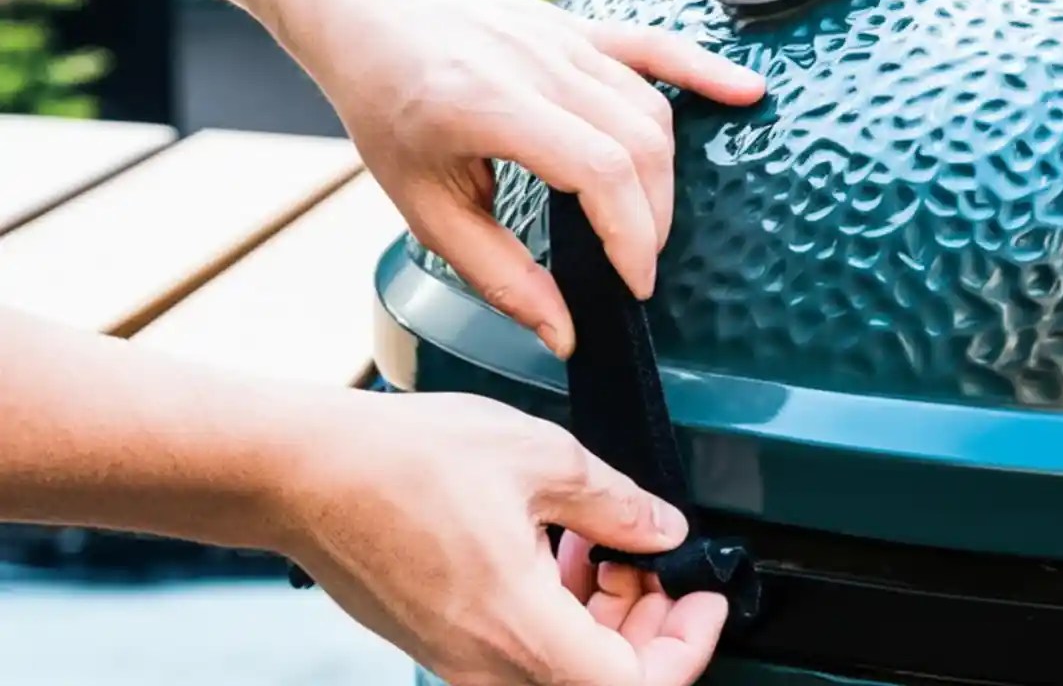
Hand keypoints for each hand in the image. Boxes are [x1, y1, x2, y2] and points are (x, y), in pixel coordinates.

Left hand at [254, 0, 765, 357]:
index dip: (633, 238)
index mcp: (490, 105)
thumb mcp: (423, 205)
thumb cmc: (384, 103)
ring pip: (652, 111)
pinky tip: (747, 95)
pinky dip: (706, 72)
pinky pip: (656, 47)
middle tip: (633, 266)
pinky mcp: (579, 27)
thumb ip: (497, 274)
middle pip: (641, 146)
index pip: (601, 171)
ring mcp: (564, 37)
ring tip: (644, 227)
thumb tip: (562, 332)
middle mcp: (537, 62)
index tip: (634, 284)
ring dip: (665, 179)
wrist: (365, 10)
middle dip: (653, 222)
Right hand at [280, 392, 727, 684]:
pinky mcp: (442, 643)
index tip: (704, 597)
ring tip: (605, 544)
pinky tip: (556, 546)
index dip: (690, 646)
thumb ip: (617, 505)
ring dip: (604, 614)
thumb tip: (663, 530)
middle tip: (657, 560)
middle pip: (606, 679)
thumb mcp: (540, 457)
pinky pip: (522, 647)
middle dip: (651, 623)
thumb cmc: (400, 460)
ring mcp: (461, 660)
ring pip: (565, 665)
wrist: (301, 472)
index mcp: (522, 629)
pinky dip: (559, 609)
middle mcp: (490, 664)